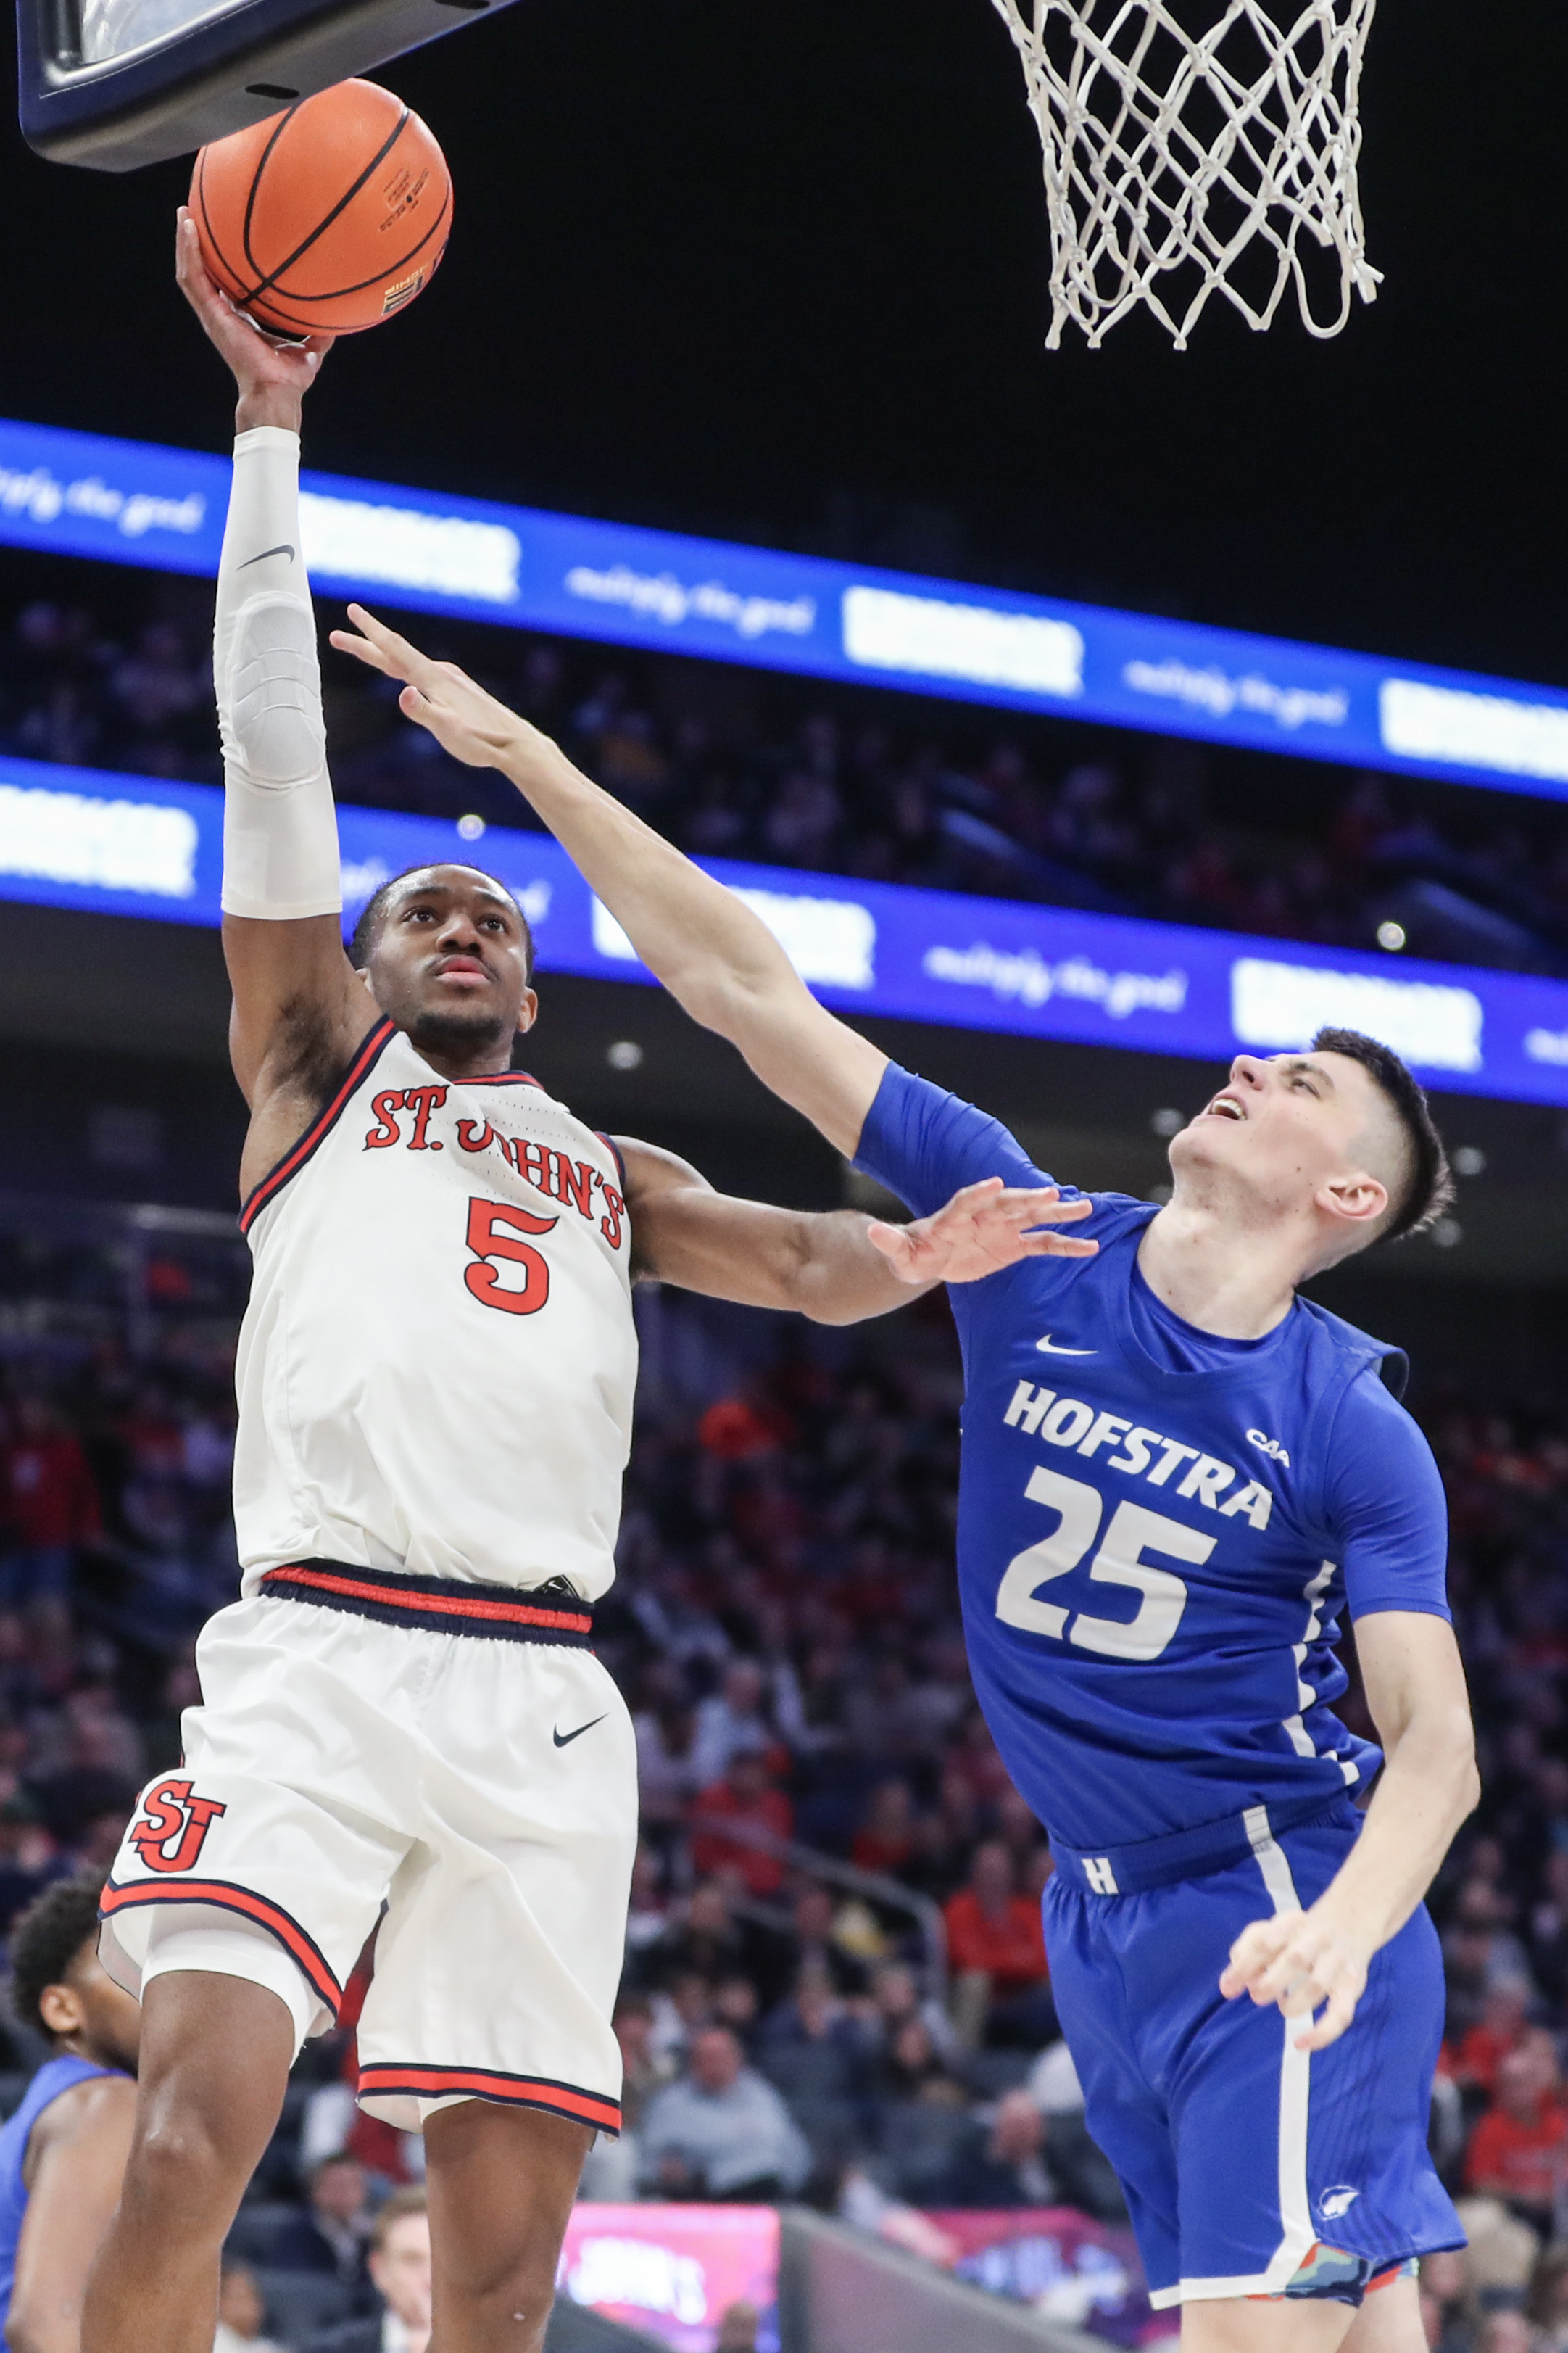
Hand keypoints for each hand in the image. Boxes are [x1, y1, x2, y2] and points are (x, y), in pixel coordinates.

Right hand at [175, 209, 332, 431]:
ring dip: (185, 243)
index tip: (220, 237)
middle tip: (193, 214)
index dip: (220, 262)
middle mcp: (222, 314)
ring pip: (190, 272)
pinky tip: (190, 229)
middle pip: (202, 272)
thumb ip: (319, 330)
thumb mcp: (310, 348)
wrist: (276, 393)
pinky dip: (190, 253)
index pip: (224, 284)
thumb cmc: (289, 378)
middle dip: (195, 244)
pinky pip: (194, 279)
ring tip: (184, 213)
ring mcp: (213, 315)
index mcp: (239, 319)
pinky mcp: (212, 315)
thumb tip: (338, 316)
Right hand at [330, 604, 552, 772]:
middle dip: (365, 643)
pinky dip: (403, 665)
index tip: (352, 611)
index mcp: (433, 679)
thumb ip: (424, 713)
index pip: (395, 649)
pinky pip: (421, 671)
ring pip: (408, 662)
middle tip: (337, 634)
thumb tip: (403, 693)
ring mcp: (451, 679)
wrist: (516, 744)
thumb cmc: (482, 743)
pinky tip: (404, 673)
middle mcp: (441, 673)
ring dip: (383, 654)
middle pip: (396, 653)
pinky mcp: (458, 689)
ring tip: (364, 649)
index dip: (371, 631)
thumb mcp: (449, 733)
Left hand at [868, 1177, 1096, 1287]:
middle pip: (1009, 1204)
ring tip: (1085, 1209)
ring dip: (1058, 1213)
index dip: (980, 1192)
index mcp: (956, 1216)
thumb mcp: (898, 1254)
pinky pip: (1044, 1244)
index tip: (995, 1183)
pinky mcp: (1015, 1245)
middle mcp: (985, 1216)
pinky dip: (1065, 1244)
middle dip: (1029, 1198)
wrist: (929, 1258)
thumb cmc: (912, 1254)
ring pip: (1034, 1217)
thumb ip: (889, 1242)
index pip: (968, 1200)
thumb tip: (872, 1232)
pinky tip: (1090, 1246)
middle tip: (1052, 1192)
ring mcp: (1003, 1228)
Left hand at [1219, 1901, 1371, 2051]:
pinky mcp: (1353, 1986)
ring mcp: (1337, 1962)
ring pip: (1318, 1985)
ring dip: (1294, 2002)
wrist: (1350, 1923)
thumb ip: (1248, 1952)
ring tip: (1284, 2007)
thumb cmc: (1298, 1935)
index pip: (1264, 1941)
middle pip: (1296, 1958)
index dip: (1243, 1966)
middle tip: (1257, 1995)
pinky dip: (1322, 2033)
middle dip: (1272, 1981)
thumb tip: (1231, 1983)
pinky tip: (1301, 2043)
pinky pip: (1341, 2014)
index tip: (1227, 1988)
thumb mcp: (1272, 1930)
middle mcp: (1317, 1938)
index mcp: (1291, 1922)